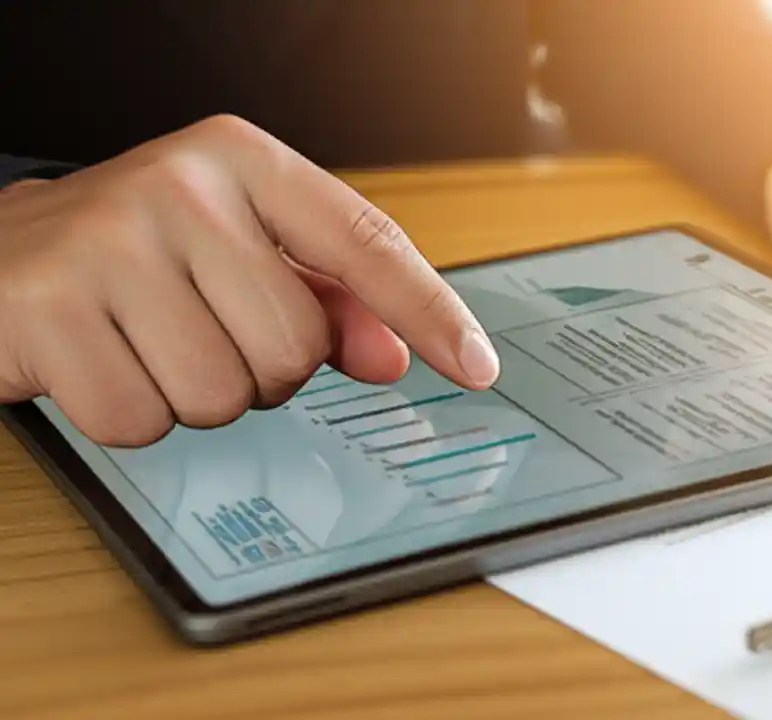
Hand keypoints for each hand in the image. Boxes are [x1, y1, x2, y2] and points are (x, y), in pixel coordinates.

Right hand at [0, 115, 499, 446]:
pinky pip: (144, 420)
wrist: (3, 256)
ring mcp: (109, 243)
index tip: (479, 366)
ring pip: (224, 394)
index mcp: (240, 161)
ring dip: (197, 397)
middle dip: (261, 370)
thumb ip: (328, 300)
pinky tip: (105, 362)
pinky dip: (132, 415)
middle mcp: (180, 186)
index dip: (429, 310)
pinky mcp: (49, 309)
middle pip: (294, 347)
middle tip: (204, 331)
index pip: (366, 242)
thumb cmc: (140, 257)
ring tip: (152, 344)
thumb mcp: (240, 255)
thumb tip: (394, 355)